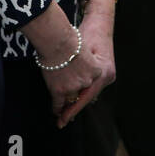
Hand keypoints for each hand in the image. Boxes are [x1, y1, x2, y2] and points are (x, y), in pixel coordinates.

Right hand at [20, 1, 113, 126]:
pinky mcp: (59, 91)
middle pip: (82, 95)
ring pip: (69, 100)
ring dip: (65, 106)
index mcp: (98, 72)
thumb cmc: (70, 39)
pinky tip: (56, 112)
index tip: (88, 101)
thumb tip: (83, 70)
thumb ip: (86, 62)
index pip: (93, 86)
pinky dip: (56, 108)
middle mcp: (87, 82)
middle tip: (72, 116)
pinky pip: (58, 104)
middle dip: (77, 102)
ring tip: (62, 115)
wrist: (57, 39)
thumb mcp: (86, 49)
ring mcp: (74, 87)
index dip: (87, 94)